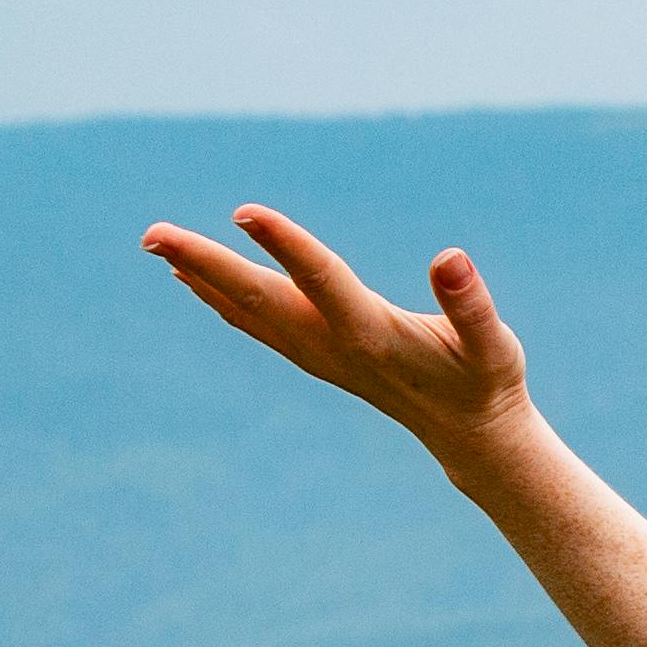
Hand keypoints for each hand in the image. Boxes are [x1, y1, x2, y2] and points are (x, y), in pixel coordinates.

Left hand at [140, 202, 531, 454]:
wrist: (470, 435)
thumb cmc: (486, 382)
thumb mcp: (493, 345)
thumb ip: (471, 305)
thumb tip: (451, 257)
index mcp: (373, 335)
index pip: (321, 281)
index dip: (286, 245)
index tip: (244, 212)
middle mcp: (334, 346)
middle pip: (260, 299)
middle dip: (207, 264)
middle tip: (153, 233)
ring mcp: (319, 355)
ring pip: (249, 312)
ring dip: (201, 277)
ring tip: (158, 245)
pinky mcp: (317, 356)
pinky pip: (257, 324)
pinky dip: (221, 299)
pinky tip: (195, 281)